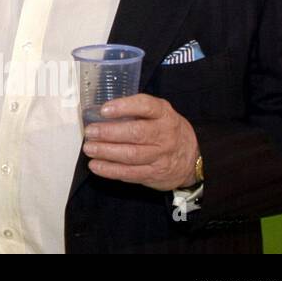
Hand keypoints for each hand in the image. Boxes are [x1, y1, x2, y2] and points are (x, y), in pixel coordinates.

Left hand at [82, 94, 199, 190]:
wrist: (192, 159)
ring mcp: (160, 156)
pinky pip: (131, 173)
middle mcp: (164, 135)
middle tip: (90, 132)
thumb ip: (136, 111)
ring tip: (89, 149)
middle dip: (109, 133)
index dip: (124, 107)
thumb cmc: (166, 130)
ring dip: (106, 152)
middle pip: (136, 133)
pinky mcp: (154, 174)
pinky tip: (96, 166)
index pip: (146, 106)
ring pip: (132, 155)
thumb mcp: (159, 114)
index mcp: (163, 114)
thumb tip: (100, 112)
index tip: (104, 110)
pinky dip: (110, 170)